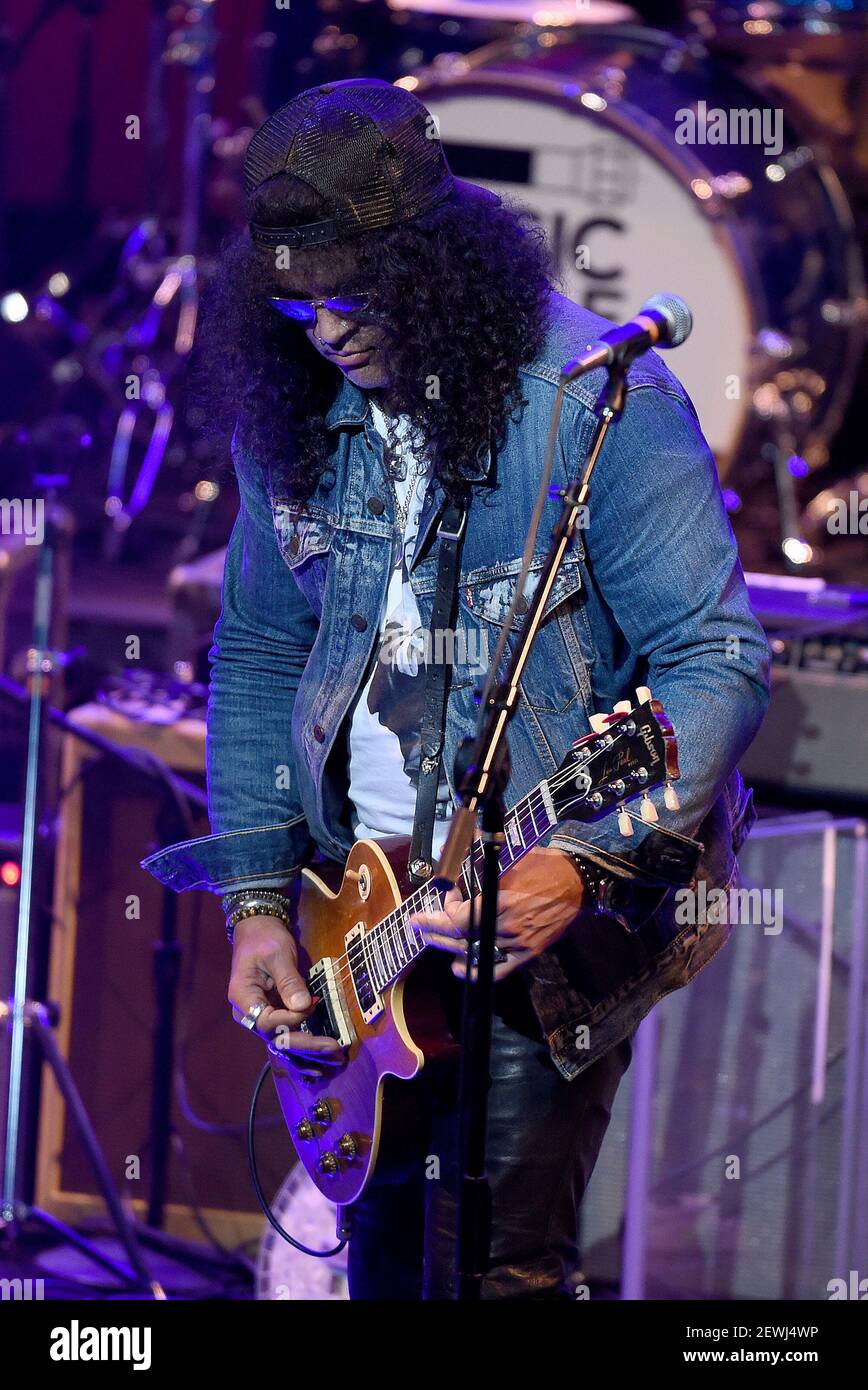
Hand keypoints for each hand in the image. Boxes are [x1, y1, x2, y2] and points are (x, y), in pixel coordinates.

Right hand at [227, 915, 345, 1062]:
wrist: (258, 928)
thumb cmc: (265, 938)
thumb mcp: (278, 954)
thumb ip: (289, 981)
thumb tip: (303, 1006)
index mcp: (243, 998)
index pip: (267, 1021)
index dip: (290, 1019)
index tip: (311, 1005)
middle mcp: (249, 1013)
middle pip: (276, 1037)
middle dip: (305, 1044)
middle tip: (333, 1049)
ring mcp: (262, 1015)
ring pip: (283, 1039)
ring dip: (308, 1049)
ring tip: (334, 1059)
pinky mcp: (275, 1013)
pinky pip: (288, 1032)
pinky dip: (305, 1042)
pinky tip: (323, 1054)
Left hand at [409, 846, 585, 979]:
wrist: (578, 882)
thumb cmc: (545, 866)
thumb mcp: (513, 858)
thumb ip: (484, 861)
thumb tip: (461, 852)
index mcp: (502, 901)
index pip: (460, 917)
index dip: (445, 909)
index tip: (444, 895)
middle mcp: (508, 926)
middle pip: (461, 936)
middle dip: (435, 929)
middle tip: (418, 923)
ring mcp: (519, 943)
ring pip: (475, 951)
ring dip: (450, 945)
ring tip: (433, 938)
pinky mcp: (528, 953)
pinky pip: (498, 969)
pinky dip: (476, 971)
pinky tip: (458, 967)